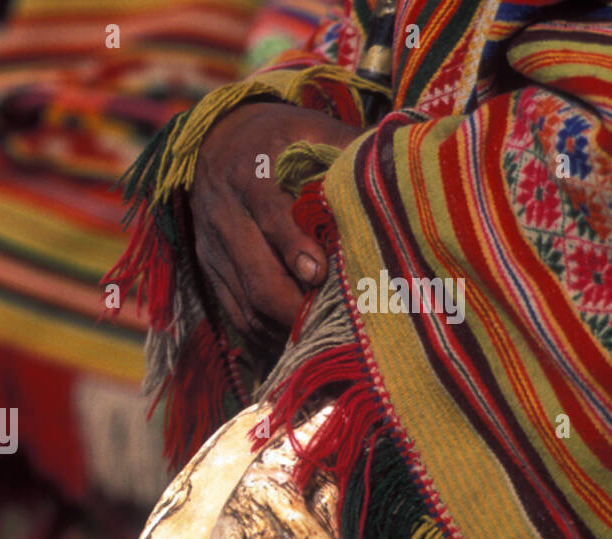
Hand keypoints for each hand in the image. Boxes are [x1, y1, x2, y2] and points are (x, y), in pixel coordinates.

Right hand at [190, 102, 362, 339]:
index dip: (295, 249)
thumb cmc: (277, 138)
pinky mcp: (209, 269)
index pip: (270, 218)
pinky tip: (294, 336)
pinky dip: (264, 331)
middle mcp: (224, 216)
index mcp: (250, 175)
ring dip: (280, 325)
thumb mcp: (309, 128)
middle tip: (331, 320)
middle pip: (255, 276)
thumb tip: (402, 160)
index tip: (321, 274)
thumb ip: (349, 146)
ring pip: (244, 302)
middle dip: (293, 305)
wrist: (214, 142)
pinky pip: (234, 312)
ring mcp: (213, 249)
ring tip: (319, 335)